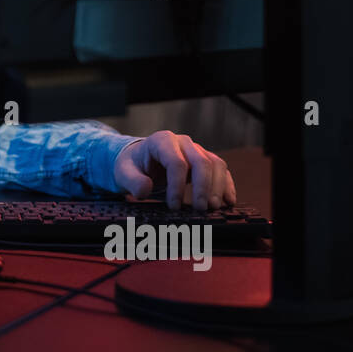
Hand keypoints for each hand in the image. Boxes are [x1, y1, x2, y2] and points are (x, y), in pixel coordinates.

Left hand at [113, 131, 236, 210]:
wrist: (140, 160)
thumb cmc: (132, 166)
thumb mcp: (124, 173)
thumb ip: (132, 181)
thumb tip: (145, 190)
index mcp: (161, 141)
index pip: (176, 162)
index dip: (177, 186)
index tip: (173, 206)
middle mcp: (182, 142)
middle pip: (201, 161)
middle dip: (203, 187)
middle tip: (200, 209)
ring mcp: (196, 150)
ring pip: (215, 164)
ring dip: (218, 187)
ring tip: (214, 208)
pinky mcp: (205, 160)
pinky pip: (221, 169)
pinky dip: (227, 184)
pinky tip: (228, 201)